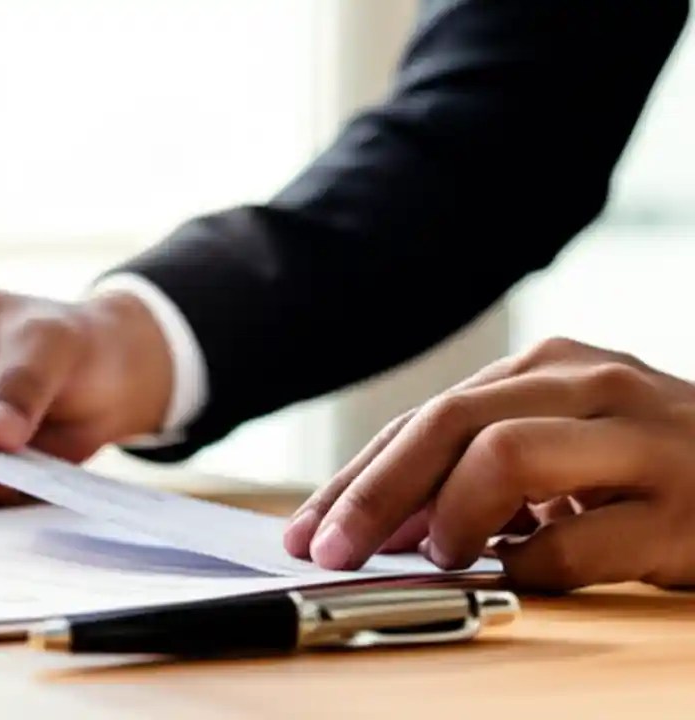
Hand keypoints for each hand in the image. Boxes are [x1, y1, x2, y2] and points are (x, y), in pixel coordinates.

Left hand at [283, 337, 694, 591]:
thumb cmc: (658, 468)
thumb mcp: (568, 448)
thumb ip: (483, 471)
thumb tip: (387, 525)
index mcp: (548, 369)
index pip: (424, 419)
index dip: (356, 477)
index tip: (306, 529)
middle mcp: (589, 386)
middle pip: (448, 425)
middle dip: (373, 494)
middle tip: (330, 551)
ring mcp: (640, 439)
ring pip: (504, 454)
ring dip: (448, 516)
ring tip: (440, 555)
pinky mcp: (686, 508)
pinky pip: (579, 538)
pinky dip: (531, 566)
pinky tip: (520, 574)